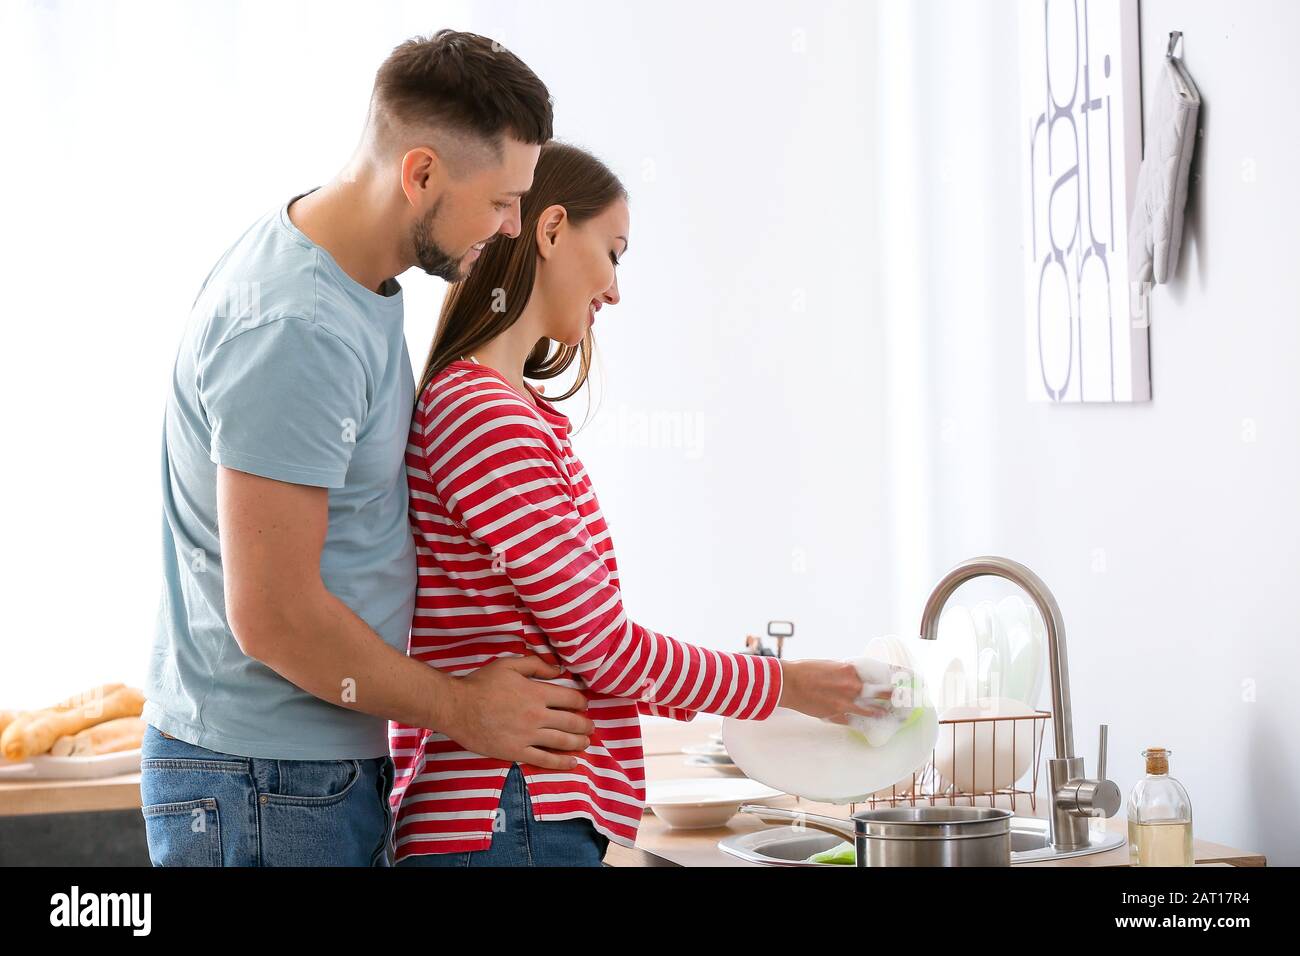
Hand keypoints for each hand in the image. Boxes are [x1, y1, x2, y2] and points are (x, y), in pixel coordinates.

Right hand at [431, 656, 594, 770]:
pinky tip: (572, 763)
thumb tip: (559, 670)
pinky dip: (561, 763)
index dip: (581, 701)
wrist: (457, 707)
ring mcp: (527, 736)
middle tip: (591, 726)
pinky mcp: (516, 752)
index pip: (570, 698)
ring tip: (586, 742)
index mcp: (536, 693)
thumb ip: (536, 665)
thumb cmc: (481, 683)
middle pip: (571, 722)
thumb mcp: (509, 665)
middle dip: (585, 725)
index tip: (584, 704)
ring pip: (562, 742)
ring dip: (579, 742)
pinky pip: (544, 760)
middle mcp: (536, 716)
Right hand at [777, 659, 892, 721]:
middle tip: (898, 698)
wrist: (788, 683)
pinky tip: (864, 724)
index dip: (890, 678)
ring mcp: (844, 703)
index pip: (877, 674)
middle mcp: (851, 687)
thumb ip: (845, 671)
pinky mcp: (835, 715)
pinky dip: (858, 722)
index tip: (898, 680)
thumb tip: (855, 675)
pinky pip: (852, 721)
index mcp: (850, 671)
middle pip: (879, 693)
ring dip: (879, 712)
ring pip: (869, 711)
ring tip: (885, 713)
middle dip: (891, 696)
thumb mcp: (829, 664)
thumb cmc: (805, 670)